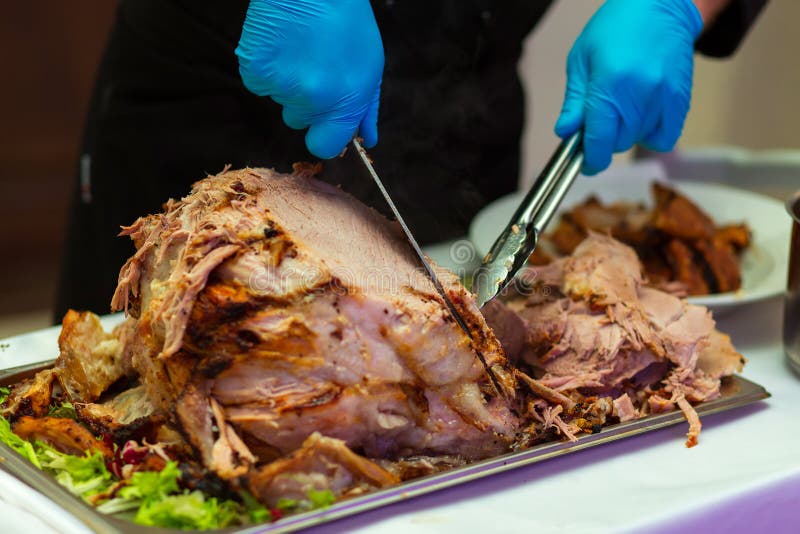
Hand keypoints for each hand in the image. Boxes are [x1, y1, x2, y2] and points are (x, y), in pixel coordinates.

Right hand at [236, 0, 383, 158]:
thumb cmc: (345, 19)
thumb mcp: (370, 67)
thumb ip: (365, 109)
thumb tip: (366, 139)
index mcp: (345, 103)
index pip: (325, 147)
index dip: (323, 136)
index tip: (323, 123)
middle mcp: (313, 101)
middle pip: (299, 121)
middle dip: (305, 102)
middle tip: (313, 65)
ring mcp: (282, 88)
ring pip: (280, 100)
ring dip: (287, 81)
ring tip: (299, 47)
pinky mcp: (255, 72)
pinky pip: (259, 84)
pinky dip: (267, 68)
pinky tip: (281, 44)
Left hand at [554, 0, 703, 174]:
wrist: (660, 4)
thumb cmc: (615, 27)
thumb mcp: (581, 60)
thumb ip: (574, 101)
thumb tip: (566, 133)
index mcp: (610, 86)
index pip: (598, 140)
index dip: (589, 159)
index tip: (584, 162)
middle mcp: (639, 96)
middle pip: (618, 143)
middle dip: (605, 140)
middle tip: (599, 122)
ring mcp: (663, 99)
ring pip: (639, 140)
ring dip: (626, 134)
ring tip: (621, 108)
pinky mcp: (681, 100)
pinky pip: (665, 137)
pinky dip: (651, 135)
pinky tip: (641, 118)